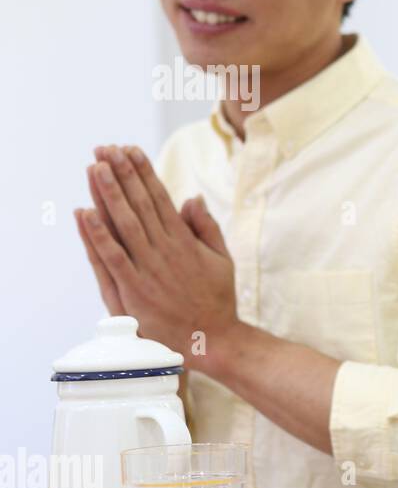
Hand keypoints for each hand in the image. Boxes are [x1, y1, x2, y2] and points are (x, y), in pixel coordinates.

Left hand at [74, 145, 238, 365]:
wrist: (213, 339)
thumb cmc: (218, 300)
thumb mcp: (222, 259)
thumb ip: (206, 227)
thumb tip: (191, 198)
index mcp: (185, 240)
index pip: (160, 198)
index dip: (144, 172)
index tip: (130, 151)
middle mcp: (165, 250)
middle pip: (139, 204)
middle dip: (121, 174)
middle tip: (106, 148)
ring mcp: (148, 269)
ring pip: (123, 224)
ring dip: (107, 194)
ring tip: (94, 167)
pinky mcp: (134, 289)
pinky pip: (111, 257)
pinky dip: (97, 235)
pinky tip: (84, 213)